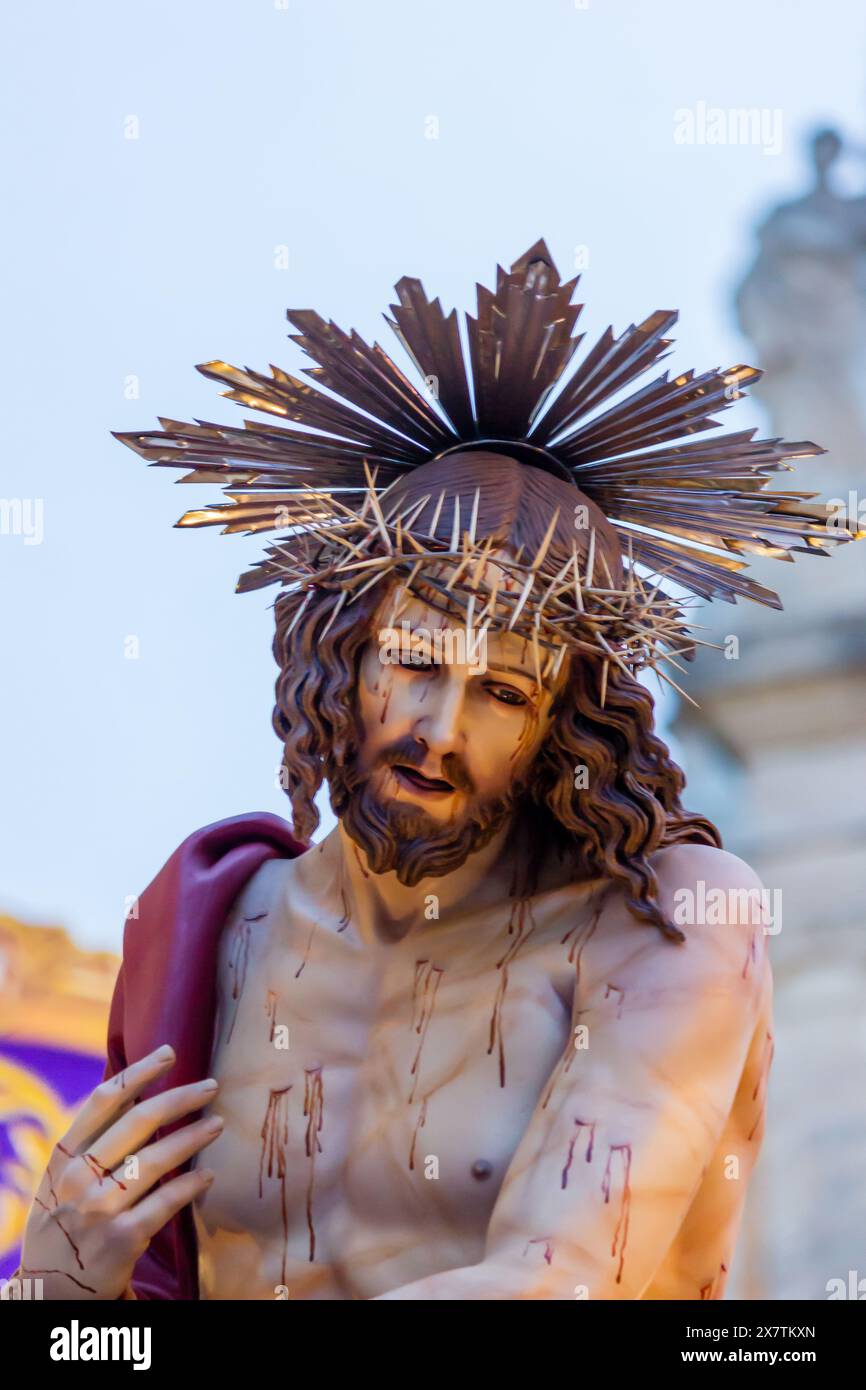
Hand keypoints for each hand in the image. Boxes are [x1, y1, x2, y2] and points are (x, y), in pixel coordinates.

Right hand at [19, 1044, 221, 1298]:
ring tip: (216, 1124)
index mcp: (64, 1157)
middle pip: (138, 1122)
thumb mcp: (61, 1181)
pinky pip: (166, 1203)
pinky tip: (207, 1175)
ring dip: (193, 1137)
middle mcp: (79, 1179)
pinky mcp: (123, 1239)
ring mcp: (100, 1209)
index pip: (104, 1101)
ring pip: (157, 1159)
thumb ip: (92, 1144)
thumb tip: (139, 1094)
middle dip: (180, 1098)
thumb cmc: (63, 1223)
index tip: (169, 1053)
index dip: (139, 1072)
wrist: (50, 1291)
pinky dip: (190, 1186)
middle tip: (211, 1086)